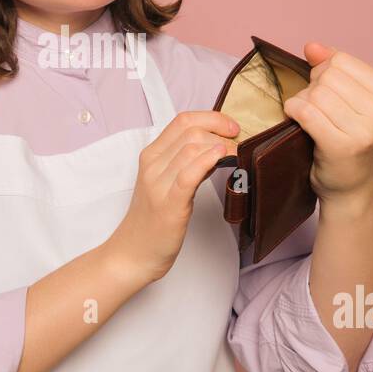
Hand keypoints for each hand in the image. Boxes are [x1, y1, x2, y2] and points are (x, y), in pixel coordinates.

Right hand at [106, 111, 239, 283]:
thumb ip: (185, 163)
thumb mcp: (165, 183)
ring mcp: (158, 184)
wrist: (132, 254)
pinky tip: (222, 158)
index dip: (212, 118)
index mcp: (151, 156)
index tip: (231, 127)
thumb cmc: (152, 221)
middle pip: (190, 130)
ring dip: (222, 146)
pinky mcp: (169, 204)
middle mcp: (152, 165)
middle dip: (221, 131)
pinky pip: (189, 173)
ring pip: (192, 147)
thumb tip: (217, 147)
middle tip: (240, 144)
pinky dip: (208, 160)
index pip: (182, 120)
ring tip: (237, 155)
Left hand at [281, 42, 372, 202]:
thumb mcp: (349, 99)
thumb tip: (312, 46)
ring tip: (311, 119)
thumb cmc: (348, 139)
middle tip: (318, 109)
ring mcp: (364, 132)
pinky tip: (297, 121)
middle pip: (328, 76)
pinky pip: (306, 111)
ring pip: (316, 94)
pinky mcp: (341, 146)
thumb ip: (332, 67)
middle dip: (313, 87)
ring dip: (303, 102)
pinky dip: (293, 111)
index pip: (342, 61)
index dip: (324, 71)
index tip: (328, 92)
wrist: (350, 187)